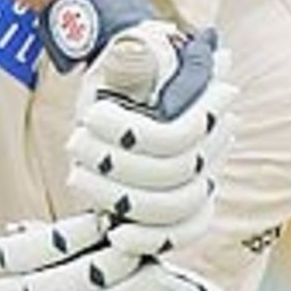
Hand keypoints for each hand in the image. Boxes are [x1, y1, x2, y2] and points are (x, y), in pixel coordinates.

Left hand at [66, 23, 236, 256]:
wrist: (126, 79)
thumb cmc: (126, 65)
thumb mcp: (129, 51)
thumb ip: (135, 57)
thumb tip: (138, 56)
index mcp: (208, 101)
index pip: (185, 130)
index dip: (134, 135)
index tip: (92, 117)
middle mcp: (213, 142)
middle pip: (176, 171)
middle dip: (117, 163)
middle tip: (77, 141)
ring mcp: (202, 178)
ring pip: (173, 205)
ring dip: (117, 194)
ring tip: (79, 171)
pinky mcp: (182, 207)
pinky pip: (178, 235)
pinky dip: (147, 240)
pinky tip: (114, 234)